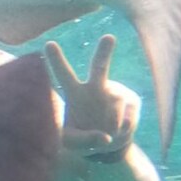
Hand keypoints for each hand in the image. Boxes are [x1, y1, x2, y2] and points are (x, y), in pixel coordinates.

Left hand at [46, 34, 139, 157]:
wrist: (107, 142)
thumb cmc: (81, 137)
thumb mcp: (71, 143)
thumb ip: (83, 141)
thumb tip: (105, 137)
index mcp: (74, 93)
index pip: (63, 75)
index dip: (56, 60)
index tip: (48, 44)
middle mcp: (95, 87)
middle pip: (99, 67)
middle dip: (105, 52)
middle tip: (108, 37)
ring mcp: (115, 93)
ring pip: (115, 106)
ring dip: (111, 125)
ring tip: (106, 132)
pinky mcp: (132, 101)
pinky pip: (128, 118)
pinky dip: (123, 130)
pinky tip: (118, 131)